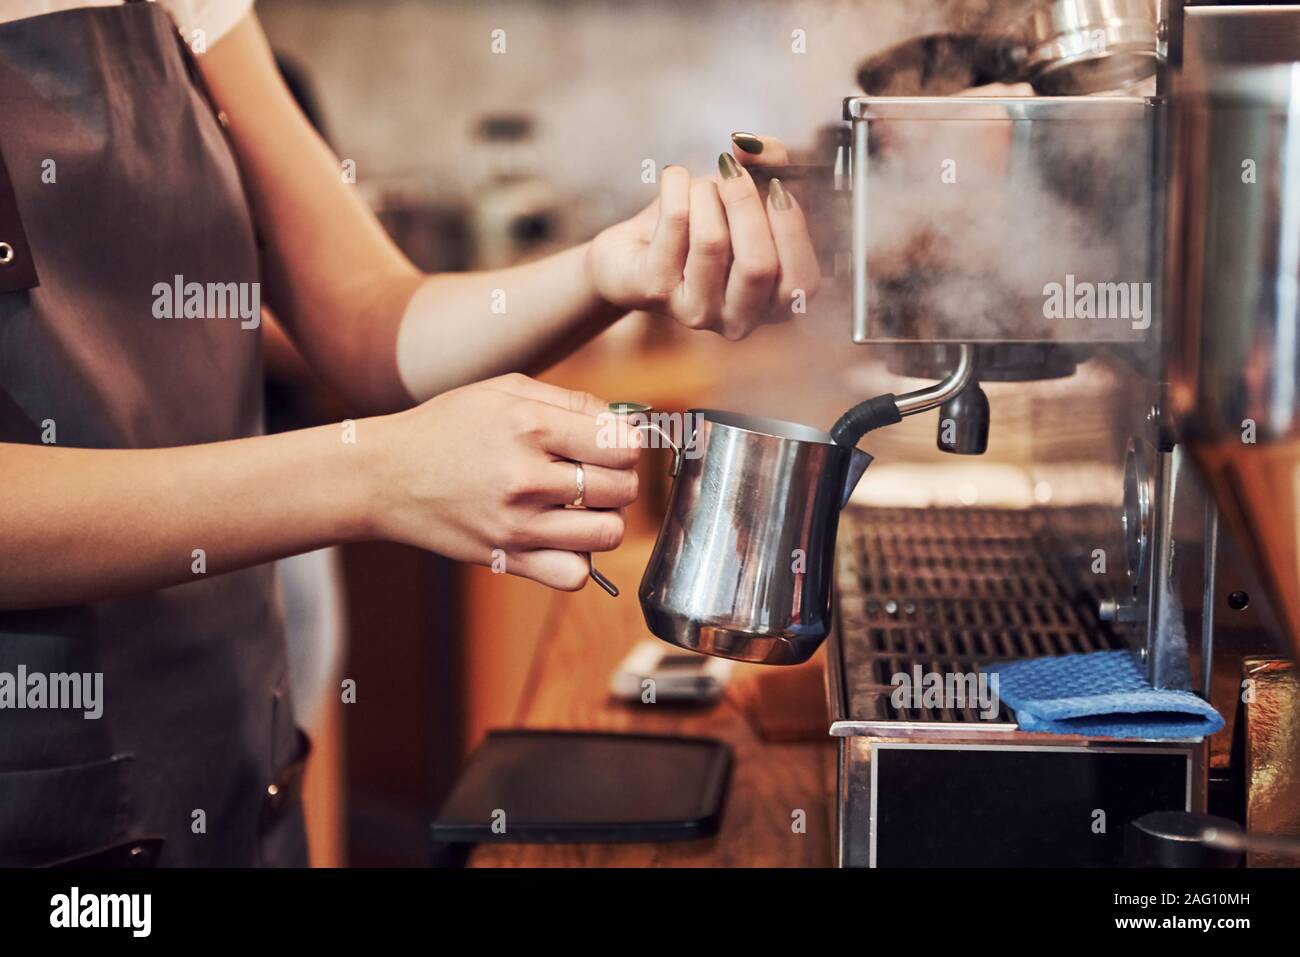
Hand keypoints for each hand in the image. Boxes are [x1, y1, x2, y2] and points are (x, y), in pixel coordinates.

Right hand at [369, 373, 639, 589]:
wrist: (384, 476)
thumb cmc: (447, 427)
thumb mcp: (505, 391)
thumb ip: (572, 403)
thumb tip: (626, 425)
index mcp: (529, 425)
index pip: (623, 445)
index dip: (626, 444)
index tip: (611, 445)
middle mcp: (525, 477)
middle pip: (623, 489)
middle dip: (620, 479)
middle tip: (595, 473)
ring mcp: (517, 524)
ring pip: (609, 534)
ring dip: (605, 519)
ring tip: (582, 505)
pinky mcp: (506, 558)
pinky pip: (575, 574)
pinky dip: (578, 559)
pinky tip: (561, 537)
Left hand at [586, 133, 819, 339]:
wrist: (633, 249)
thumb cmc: (699, 226)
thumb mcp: (745, 195)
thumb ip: (766, 167)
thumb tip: (754, 144)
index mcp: (774, 305)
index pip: (802, 282)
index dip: (792, 229)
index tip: (776, 186)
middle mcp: (739, 320)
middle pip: (757, 265)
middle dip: (746, 203)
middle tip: (731, 170)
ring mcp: (696, 312)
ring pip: (712, 242)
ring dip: (707, 194)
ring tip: (698, 184)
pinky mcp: (655, 290)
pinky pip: (676, 223)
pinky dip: (677, 186)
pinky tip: (674, 179)